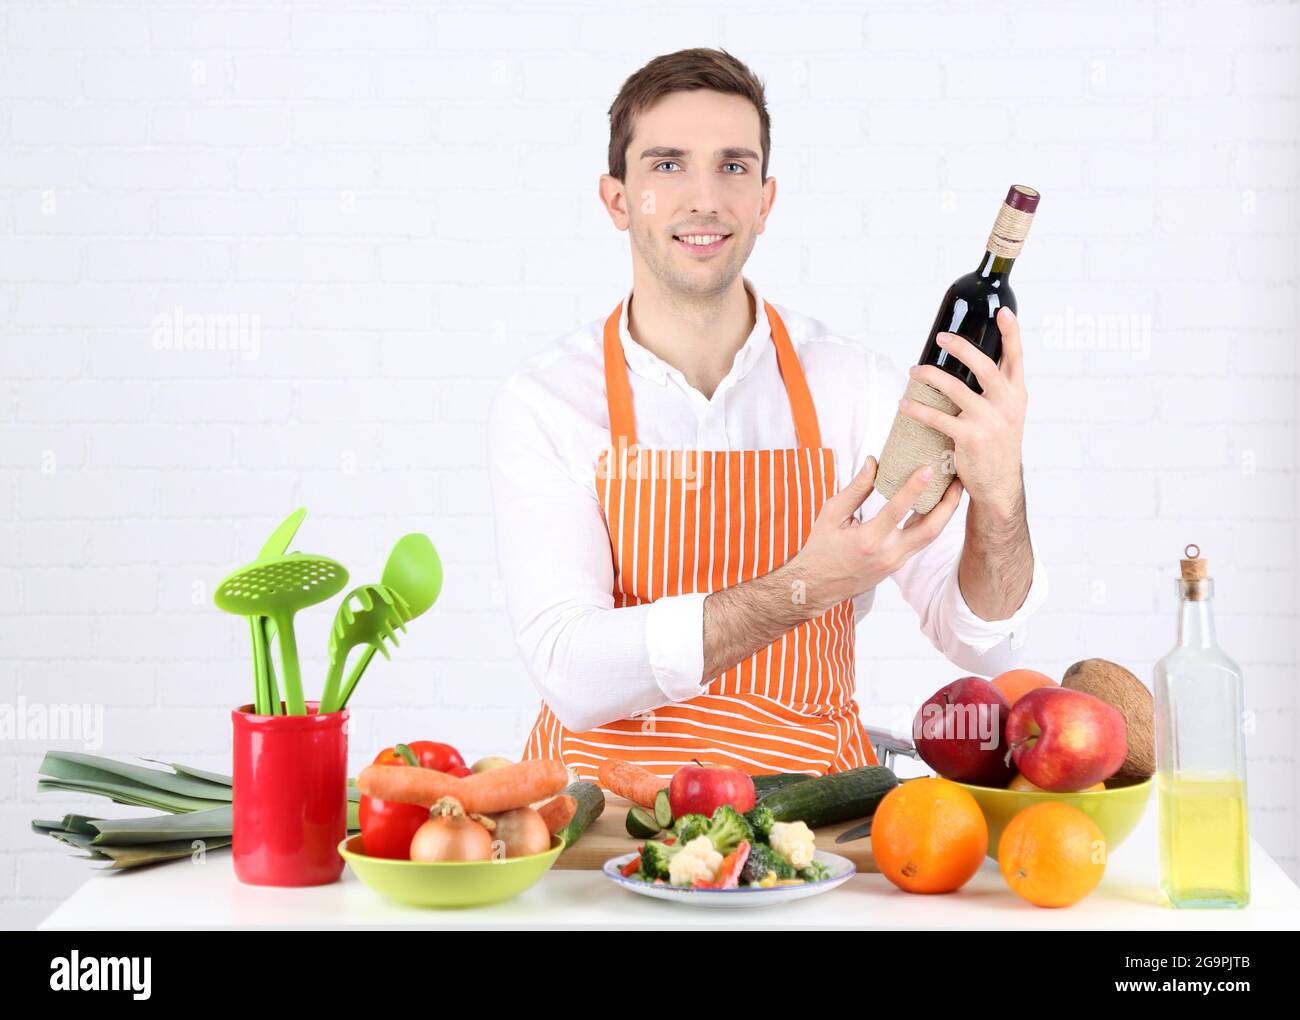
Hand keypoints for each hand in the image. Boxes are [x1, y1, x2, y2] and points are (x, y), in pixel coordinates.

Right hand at [786, 456, 962, 611]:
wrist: (818, 586)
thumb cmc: (821, 548)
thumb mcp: (832, 514)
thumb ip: (856, 488)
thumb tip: (874, 462)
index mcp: (868, 540)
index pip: (897, 510)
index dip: (915, 487)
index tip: (929, 468)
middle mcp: (888, 554)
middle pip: (930, 529)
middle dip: (948, 504)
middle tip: (958, 480)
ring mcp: (896, 562)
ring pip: (930, 536)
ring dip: (944, 513)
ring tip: (954, 489)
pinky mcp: (898, 565)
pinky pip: (920, 542)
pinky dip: (929, 522)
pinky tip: (935, 505)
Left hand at [899, 305, 1026, 515]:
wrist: (998, 483)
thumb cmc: (997, 445)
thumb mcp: (1007, 414)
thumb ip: (997, 390)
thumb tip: (971, 363)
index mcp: (1018, 394)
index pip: (1017, 357)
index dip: (1012, 333)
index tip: (1002, 311)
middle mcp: (1008, 404)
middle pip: (983, 365)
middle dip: (960, 348)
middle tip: (939, 339)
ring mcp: (990, 421)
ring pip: (955, 388)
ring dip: (929, 376)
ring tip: (913, 372)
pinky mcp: (971, 438)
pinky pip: (938, 417)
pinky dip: (918, 409)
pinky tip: (905, 404)